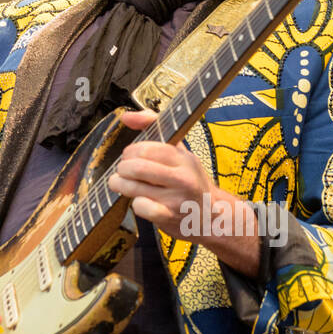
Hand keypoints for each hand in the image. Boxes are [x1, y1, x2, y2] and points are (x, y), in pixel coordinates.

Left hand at [109, 109, 260, 274]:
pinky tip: (139, 202)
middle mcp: (182, 177)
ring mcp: (176, 198)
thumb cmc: (191, 182)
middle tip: (122, 171)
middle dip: (122, 168)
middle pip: (137, 166)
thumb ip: (154, 127)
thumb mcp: (180, 152)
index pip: (147, 148)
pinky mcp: (169, 216)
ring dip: (120, 184)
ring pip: (133, 186)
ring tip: (121, 184)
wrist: (212, 217)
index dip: (130, 152)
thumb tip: (127, 116)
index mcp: (184, 158)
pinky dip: (135, 204)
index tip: (129, 157)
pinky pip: (141, 207)